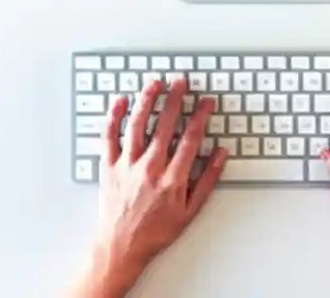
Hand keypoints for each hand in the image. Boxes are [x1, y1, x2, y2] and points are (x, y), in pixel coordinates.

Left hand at [70, 78, 227, 297]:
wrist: (121, 247)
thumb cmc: (155, 232)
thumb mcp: (190, 211)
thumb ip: (208, 181)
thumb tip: (221, 155)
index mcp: (172, 179)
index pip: (190, 138)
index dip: (201, 116)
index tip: (206, 102)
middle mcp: (149, 168)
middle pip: (165, 125)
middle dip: (175, 99)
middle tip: (181, 82)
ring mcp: (127, 166)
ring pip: (137, 125)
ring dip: (147, 100)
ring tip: (155, 83)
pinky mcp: (109, 167)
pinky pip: (109, 137)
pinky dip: (114, 117)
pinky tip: (121, 102)